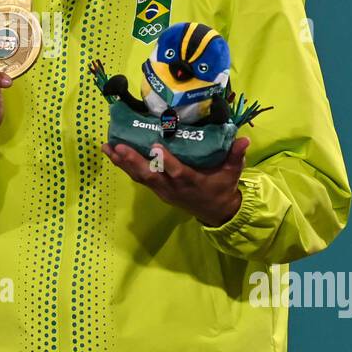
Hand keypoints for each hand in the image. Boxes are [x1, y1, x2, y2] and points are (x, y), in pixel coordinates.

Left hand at [102, 136, 250, 227]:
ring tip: (107, 147)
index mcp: (191, 182)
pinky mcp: (157, 190)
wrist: (216, 212)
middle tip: (118, 146)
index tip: (155, 147)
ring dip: (122, 163)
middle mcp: (173, 188)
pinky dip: (124, 166)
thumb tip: (244, 139)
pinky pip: (138, 178)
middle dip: (133, 161)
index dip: (165, 162)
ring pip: (140, 177)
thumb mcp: (232, 173)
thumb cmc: (222, 187)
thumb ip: (236, 156)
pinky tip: (112, 153)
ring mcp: (162, 190)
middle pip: (150, 175)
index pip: (177, 173)